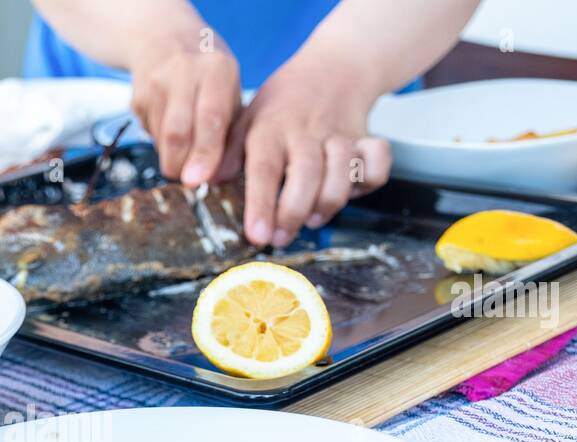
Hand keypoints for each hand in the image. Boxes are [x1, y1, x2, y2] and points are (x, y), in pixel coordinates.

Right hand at [128, 30, 240, 185]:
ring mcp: (155, 83)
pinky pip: (149, 134)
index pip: (210, 118)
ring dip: (173, 157)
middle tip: (189, 180)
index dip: (205, 153)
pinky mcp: (136, 97)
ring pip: (160, 139)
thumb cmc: (208, 74)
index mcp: (216, 69)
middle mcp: (184, 72)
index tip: (198, 180)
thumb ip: (230, 132)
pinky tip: (171, 128)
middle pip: (177, 133)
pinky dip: (162, 143)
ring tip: (186, 151)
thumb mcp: (230, 90)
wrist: (164, 37)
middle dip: (181, 166)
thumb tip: (217, 178)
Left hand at [220, 59, 390, 246]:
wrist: (333, 68)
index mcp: (271, 129)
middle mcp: (306, 132)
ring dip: (329, 202)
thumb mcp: (245, 119)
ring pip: (342, 174)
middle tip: (279, 238)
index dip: (261, 204)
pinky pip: (379, 163)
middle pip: (306, 176)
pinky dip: (371, 179)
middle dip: (293, 213)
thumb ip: (225, 152)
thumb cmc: (281, 105)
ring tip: (311, 219)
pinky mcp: (366, 138)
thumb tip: (197, 181)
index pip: (265, 169)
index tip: (257, 235)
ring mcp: (339, 135)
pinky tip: (352, 190)